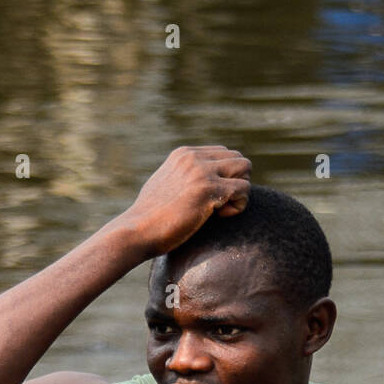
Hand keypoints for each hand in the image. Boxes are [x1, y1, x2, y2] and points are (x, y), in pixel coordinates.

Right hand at [123, 145, 250, 256]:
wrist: (137, 231)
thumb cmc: (150, 218)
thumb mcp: (165, 185)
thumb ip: (183, 176)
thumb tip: (199, 184)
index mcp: (184, 154)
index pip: (223, 153)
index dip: (224, 176)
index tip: (209, 197)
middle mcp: (194, 157)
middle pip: (238, 159)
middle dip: (236, 182)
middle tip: (220, 205)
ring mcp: (202, 171)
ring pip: (245, 168)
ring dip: (240, 192)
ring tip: (221, 210)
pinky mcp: (209, 189)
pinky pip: (244, 190)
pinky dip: (238, 206)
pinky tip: (219, 216)